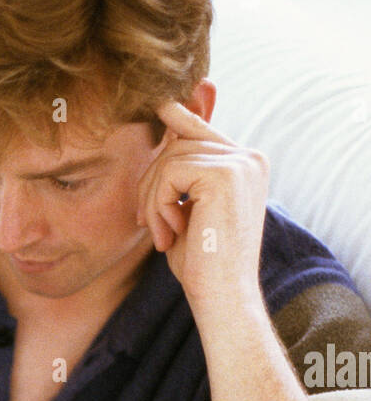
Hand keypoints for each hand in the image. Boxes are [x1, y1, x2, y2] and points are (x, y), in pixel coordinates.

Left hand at [135, 100, 269, 313]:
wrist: (223, 297)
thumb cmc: (203, 264)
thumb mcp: (186, 210)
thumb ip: (179, 173)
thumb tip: (164, 121)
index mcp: (247, 164)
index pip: (201, 129)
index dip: (177, 117)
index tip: (158, 103)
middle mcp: (249, 157)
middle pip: (177, 143)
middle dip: (151, 185)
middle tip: (149, 226)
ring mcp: (241, 163)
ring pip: (169, 159)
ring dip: (152, 201)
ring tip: (163, 235)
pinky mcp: (225, 174)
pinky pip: (169, 173)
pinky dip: (158, 205)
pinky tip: (171, 233)